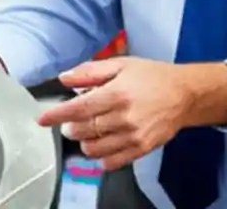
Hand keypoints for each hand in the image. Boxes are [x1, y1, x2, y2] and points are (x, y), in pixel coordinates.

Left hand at [36, 58, 223, 170]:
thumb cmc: (152, 76)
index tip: (42, 119)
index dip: (57, 115)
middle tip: (71, 121)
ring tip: (87, 131)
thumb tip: (64, 78)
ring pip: (94, 149)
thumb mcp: (121, 64)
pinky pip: (112, 162)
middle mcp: (124, 117)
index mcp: (117, 93)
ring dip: (83, 142)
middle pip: (83, 130)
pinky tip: (100, 145)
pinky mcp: (141, 149)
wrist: (185, 94)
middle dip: (70, 127)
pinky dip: (100, 157)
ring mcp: (133, 136)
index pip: (78, 108)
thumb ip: (90, 72)